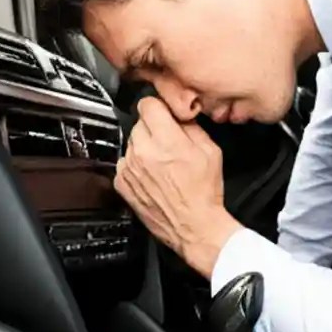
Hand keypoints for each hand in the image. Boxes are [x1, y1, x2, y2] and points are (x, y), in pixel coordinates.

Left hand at [115, 97, 239, 276]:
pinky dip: (135, 166)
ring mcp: (129, 168)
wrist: (194, 226)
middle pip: (140, 123)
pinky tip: (152, 176)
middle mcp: (143, 152)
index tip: (164, 114)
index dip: (159, 108)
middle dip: (154, 129)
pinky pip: (125, 162)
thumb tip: (178, 114)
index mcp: (167, 141)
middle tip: (169, 144)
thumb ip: (191, 127)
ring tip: (162, 164)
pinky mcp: (121, 183)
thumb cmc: (204, 193)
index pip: (148, 104)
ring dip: (144, 148)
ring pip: (131, 142)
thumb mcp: (210, 151)